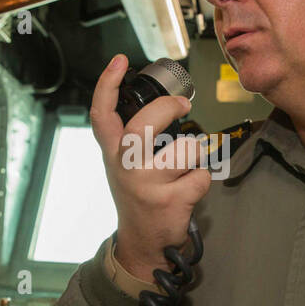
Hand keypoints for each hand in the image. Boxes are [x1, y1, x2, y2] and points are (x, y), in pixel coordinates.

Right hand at [90, 54, 210, 278]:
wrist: (143, 245)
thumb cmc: (139, 196)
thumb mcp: (123, 166)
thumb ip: (131, 138)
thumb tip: (162, 102)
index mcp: (112, 154)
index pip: (102, 114)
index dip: (107, 84)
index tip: (120, 61)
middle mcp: (125, 166)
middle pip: (145, 123)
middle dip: (168, 108)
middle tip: (183, 105)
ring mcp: (147, 185)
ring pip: (187, 150)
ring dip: (195, 156)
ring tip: (184, 170)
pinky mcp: (170, 201)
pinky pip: (202, 176)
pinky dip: (202, 181)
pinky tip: (188, 191)